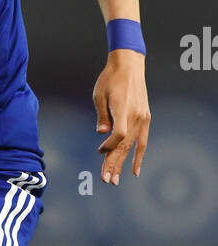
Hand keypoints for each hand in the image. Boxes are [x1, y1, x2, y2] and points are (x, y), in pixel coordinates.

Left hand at [92, 50, 150, 183]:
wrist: (129, 65)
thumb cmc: (110, 79)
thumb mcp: (99, 95)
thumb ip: (102, 116)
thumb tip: (102, 134)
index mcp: (123, 109)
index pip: (118, 135)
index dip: (108, 146)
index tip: (99, 151)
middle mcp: (136, 116)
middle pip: (124, 145)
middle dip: (114, 164)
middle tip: (107, 180)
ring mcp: (142, 118)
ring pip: (132, 146)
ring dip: (123, 164)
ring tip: (115, 179)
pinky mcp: (145, 117)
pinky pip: (143, 141)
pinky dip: (138, 156)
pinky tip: (135, 170)